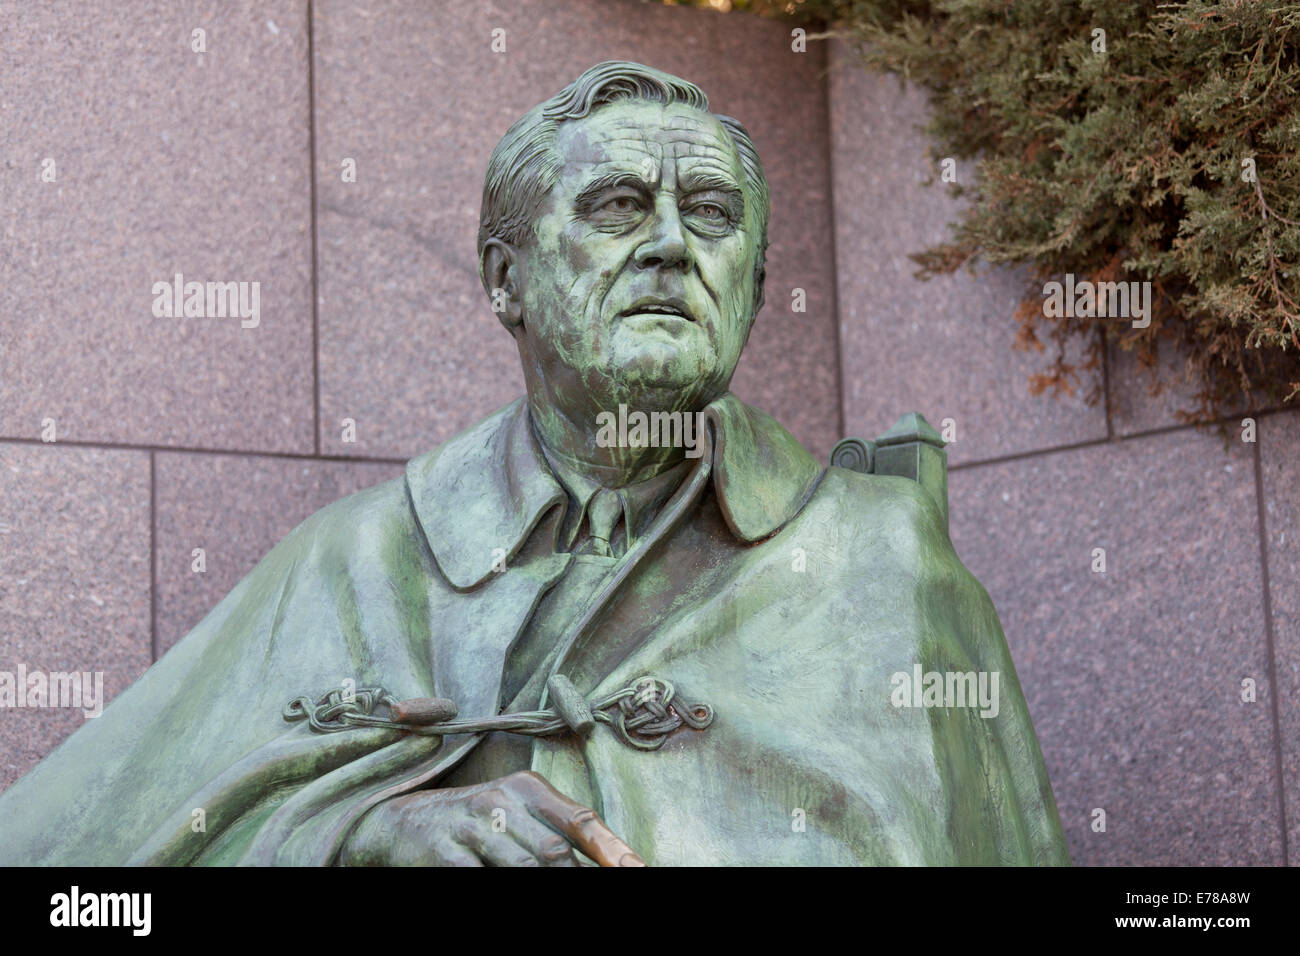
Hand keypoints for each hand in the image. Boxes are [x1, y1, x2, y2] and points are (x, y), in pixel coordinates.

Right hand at [338, 770, 645, 866]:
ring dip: (544, 887)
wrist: (399, 822)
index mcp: (527, 787)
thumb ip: (557, 834)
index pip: (580, 820)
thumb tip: (608, 861)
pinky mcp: (443, 854)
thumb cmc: (475, 822)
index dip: (612, 850)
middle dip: (576, 878)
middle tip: (596, 895)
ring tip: (560, 899)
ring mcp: (470, 826)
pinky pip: (481, 880)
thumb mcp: (517, 813)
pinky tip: (510, 894)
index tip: (637, 871)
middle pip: (553, 853)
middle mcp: (501, 799)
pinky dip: (499, 889)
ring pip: (522, 870)